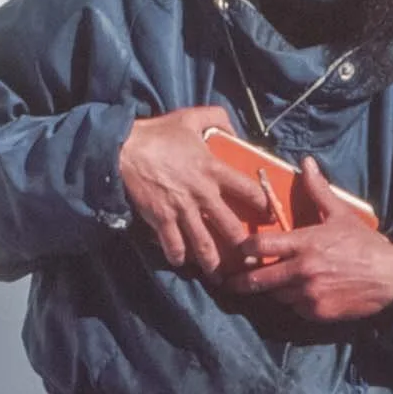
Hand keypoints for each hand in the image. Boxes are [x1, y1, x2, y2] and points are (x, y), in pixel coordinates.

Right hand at [119, 107, 273, 272]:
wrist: (124, 148)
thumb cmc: (158, 133)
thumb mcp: (191, 117)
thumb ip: (218, 119)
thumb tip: (235, 131)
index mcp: (213, 169)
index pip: (248, 190)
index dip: (263, 204)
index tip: (268, 216)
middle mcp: (202, 193)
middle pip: (230, 227)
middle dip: (242, 247)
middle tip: (250, 259)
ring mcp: (181, 209)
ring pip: (203, 243)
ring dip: (213, 263)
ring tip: (219, 276)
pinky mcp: (161, 218)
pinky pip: (173, 244)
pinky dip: (178, 256)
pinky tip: (181, 263)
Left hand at [223, 157, 392, 320]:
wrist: (391, 277)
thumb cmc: (364, 244)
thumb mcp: (341, 214)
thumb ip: (318, 191)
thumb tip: (306, 163)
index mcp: (304, 243)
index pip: (260, 246)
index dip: (245, 248)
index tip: (240, 250)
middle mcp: (302, 270)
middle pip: (258, 279)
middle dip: (242, 282)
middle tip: (231, 283)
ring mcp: (309, 293)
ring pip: (276, 296)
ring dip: (274, 291)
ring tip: (274, 286)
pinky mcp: (318, 312)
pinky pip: (295, 309)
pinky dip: (295, 303)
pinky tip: (301, 295)